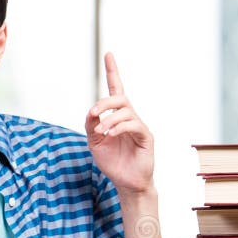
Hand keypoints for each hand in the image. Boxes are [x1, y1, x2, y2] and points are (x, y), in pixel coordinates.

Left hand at [86, 52, 154, 194]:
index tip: (108, 54)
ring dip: (109, 119)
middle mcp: (130, 117)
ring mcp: (139, 126)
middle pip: (120, 98)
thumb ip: (91, 127)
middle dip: (104, 103)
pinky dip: (119, 128)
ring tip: (101, 132)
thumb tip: (91, 113)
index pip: (116, 89)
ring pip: (126, 111)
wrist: (126, 183)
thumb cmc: (113, 162)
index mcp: (117, 116)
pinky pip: (133, 125)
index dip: (113, 71)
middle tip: (93, 115)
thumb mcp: (95, 143)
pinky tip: (109, 135)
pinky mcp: (146, 136)